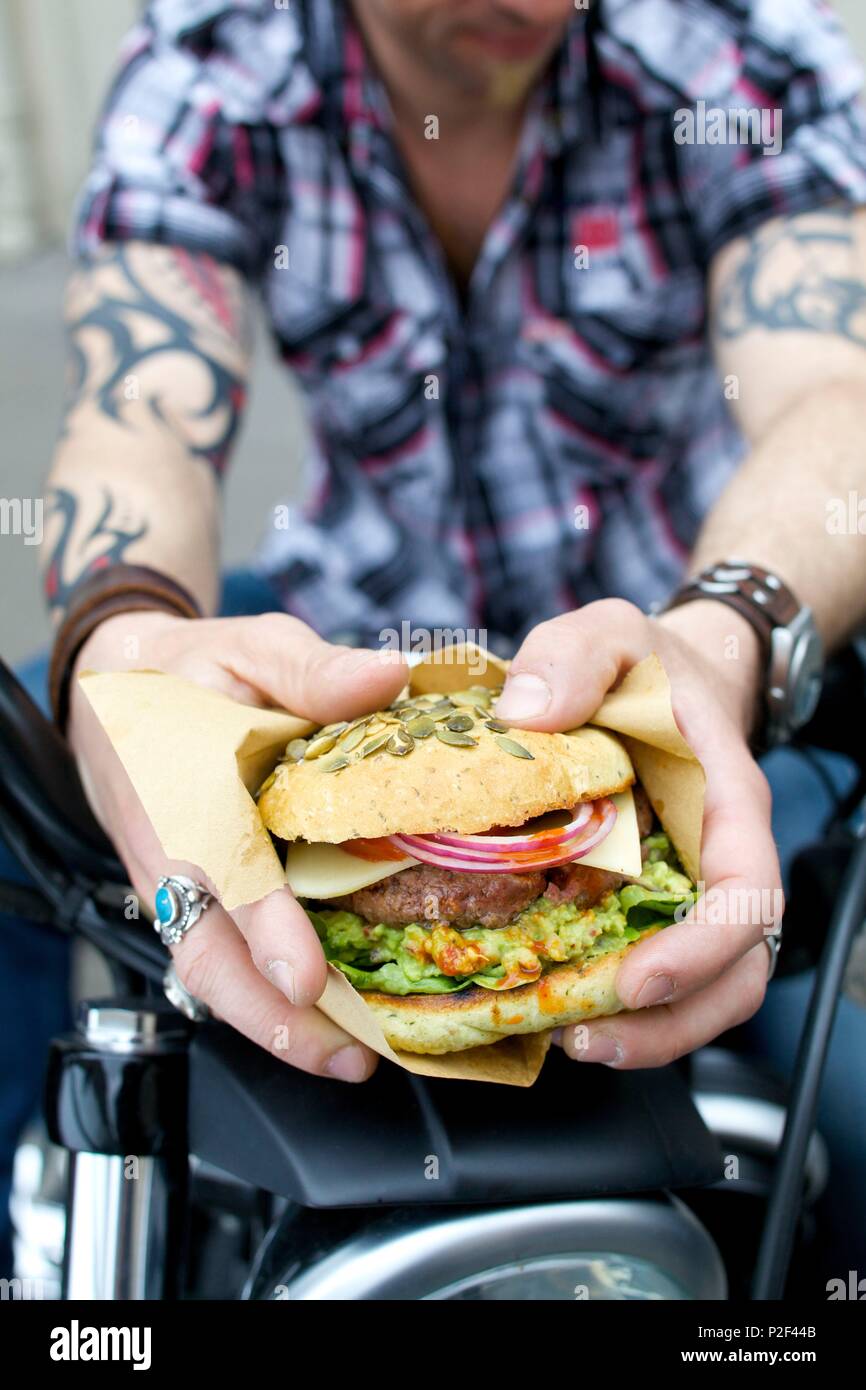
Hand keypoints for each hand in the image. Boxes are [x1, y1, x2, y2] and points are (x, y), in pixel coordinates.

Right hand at [68, 610, 408, 1081]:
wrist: (112, 686)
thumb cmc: (193, 669)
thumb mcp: (252, 647)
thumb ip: (311, 668)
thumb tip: (385, 677)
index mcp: (183, 781)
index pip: (222, 866)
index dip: (264, 924)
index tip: (306, 975)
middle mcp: (168, 847)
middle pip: (204, 950)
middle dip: (270, 1015)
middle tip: (346, 1056)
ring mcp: (168, 882)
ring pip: (207, 969)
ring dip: (270, 1023)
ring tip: (347, 1059)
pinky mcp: (181, 898)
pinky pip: (215, 958)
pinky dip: (262, 1000)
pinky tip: (321, 1022)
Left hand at [493, 597, 780, 1067]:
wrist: (659, 678)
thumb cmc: (643, 663)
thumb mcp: (607, 632)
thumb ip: (573, 656)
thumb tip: (526, 714)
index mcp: (728, 802)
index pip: (748, 894)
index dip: (704, 950)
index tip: (639, 978)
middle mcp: (719, 860)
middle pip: (734, 971)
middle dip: (671, 1022)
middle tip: (586, 1038)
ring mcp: (689, 891)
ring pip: (702, 991)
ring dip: (645, 1033)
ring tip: (569, 1041)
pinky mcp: (648, 907)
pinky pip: (652, 974)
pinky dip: (614, 1008)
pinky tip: (554, 1010)